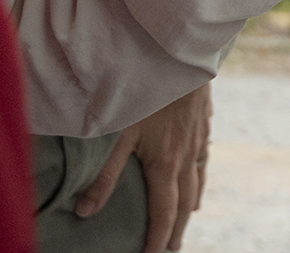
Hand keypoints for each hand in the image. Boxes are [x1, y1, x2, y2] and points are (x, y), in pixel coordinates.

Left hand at [76, 83, 211, 252]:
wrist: (181, 56)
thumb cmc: (147, 92)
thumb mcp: (119, 132)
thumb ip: (104, 175)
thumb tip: (85, 212)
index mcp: (166, 164)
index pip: (163, 212)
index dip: (158, 238)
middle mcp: (186, 156)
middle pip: (184, 202)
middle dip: (176, 228)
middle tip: (171, 247)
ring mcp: (198, 139)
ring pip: (197, 180)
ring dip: (190, 204)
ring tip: (187, 218)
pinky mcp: (203, 122)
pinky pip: (204, 157)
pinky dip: (201, 174)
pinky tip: (198, 173)